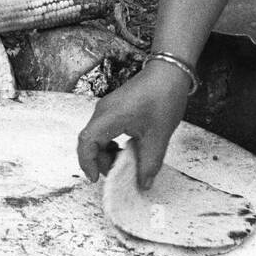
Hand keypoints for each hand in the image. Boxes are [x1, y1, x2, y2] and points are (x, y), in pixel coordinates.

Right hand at [77, 64, 191, 189]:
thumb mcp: (158, 136)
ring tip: (125, 161)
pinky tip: (127, 147)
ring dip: (107, 153)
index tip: (96, 178)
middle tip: (120, 173)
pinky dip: (112, 143)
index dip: (87, 163)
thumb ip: (149, 163)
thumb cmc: (163, 97)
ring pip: (97, 137)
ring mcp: (107, 108)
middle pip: (90, 142)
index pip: (86, 142)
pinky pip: (105, 130)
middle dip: (101, 161)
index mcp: (109, 117)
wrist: (170, 71)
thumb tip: (143, 184)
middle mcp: (103, 111)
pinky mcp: (114, 108)